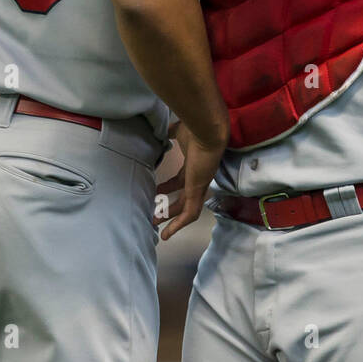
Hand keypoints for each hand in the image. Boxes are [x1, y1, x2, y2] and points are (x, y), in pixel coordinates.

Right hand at [154, 122, 226, 240]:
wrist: (208, 129)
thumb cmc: (195, 128)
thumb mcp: (178, 131)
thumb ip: (170, 133)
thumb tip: (160, 130)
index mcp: (193, 165)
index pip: (181, 180)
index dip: (168, 187)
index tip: (156, 189)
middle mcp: (198, 178)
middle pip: (183, 198)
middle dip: (169, 208)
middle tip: (154, 215)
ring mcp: (199, 186)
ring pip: (186, 209)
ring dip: (172, 220)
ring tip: (158, 228)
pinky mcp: (197, 191)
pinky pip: (190, 213)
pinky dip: (179, 224)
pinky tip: (167, 233)